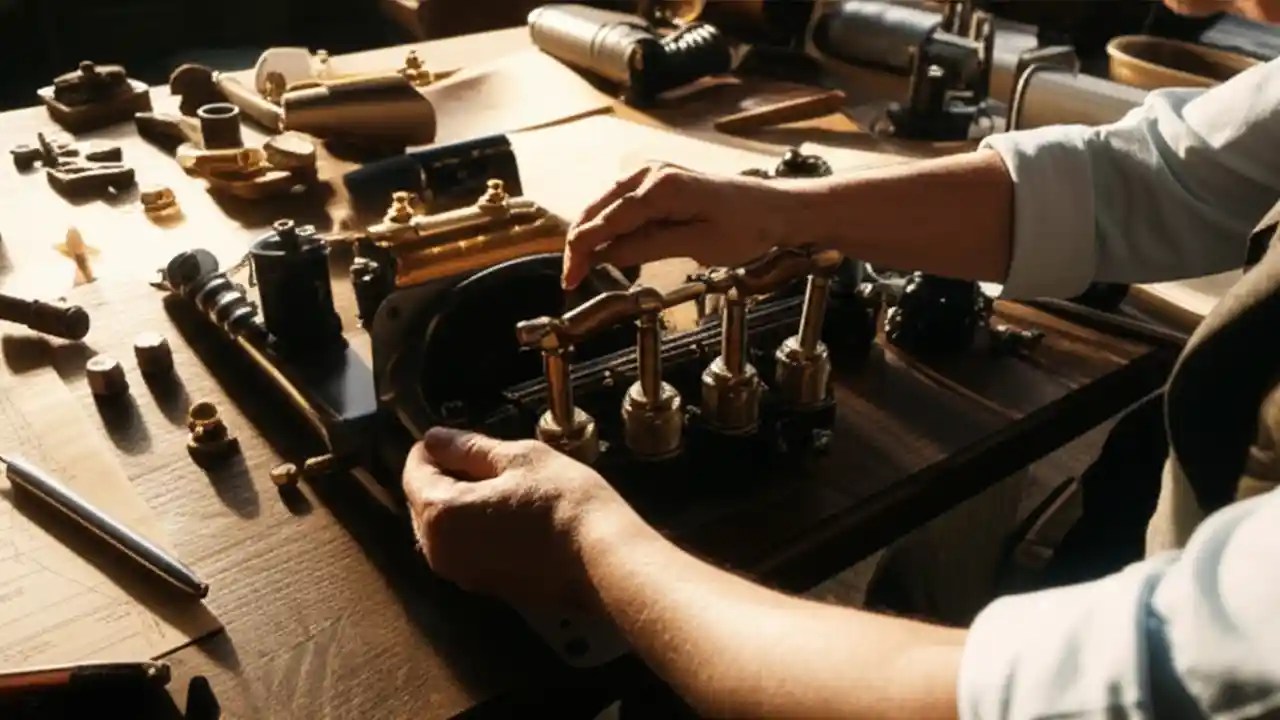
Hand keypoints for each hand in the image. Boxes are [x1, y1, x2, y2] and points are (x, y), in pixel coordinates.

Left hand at [403, 427, 636, 610]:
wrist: (603, 561)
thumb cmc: (565, 504)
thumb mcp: (519, 458)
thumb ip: (469, 448)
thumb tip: (436, 440)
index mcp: (440, 514)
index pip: (414, 471)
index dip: (433, 448)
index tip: (457, 436)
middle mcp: (440, 551)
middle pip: (423, 503)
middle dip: (445, 476)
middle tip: (484, 458)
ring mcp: (462, 574)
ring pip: (445, 528)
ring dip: (462, 503)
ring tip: (502, 484)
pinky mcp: (486, 587)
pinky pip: (466, 549)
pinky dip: (477, 528)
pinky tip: (512, 513)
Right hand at [562, 163, 806, 289]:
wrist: (776, 208)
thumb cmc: (747, 227)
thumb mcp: (699, 245)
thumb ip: (648, 246)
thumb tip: (605, 255)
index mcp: (660, 188)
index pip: (605, 222)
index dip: (581, 252)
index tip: (569, 280)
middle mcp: (649, 174)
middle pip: (597, 211)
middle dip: (580, 245)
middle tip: (572, 280)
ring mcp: (652, 175)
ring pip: (605, 208)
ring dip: (593, 237)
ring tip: (585, 270)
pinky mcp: (658, 183)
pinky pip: (622, 206)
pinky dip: (610, 229)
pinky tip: (609, 251)